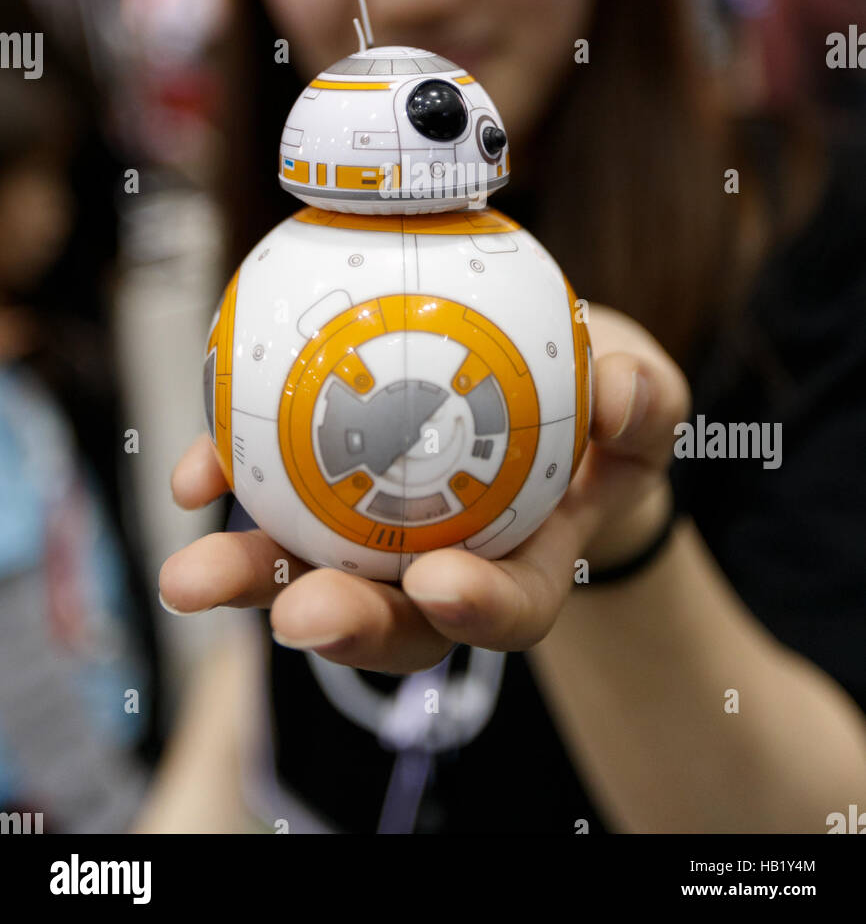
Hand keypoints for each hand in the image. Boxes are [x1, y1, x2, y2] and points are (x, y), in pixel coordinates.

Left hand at [159, 304, 689, 673]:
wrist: (537, 382)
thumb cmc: (598, 398)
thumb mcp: (644, 392)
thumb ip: (644, 399)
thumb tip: (620, 395)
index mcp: (527, 566)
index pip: (508, 605)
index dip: (476, 609)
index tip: (444, 584)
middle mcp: (443, 567)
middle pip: (395, 617)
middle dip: (344, 625)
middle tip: (297, 613)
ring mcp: (375, 536)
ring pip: (313, 570)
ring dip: (251, 578)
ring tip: (192, 576)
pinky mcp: (322, 488)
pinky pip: (275, 495)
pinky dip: (232, 485)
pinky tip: (195, 475)